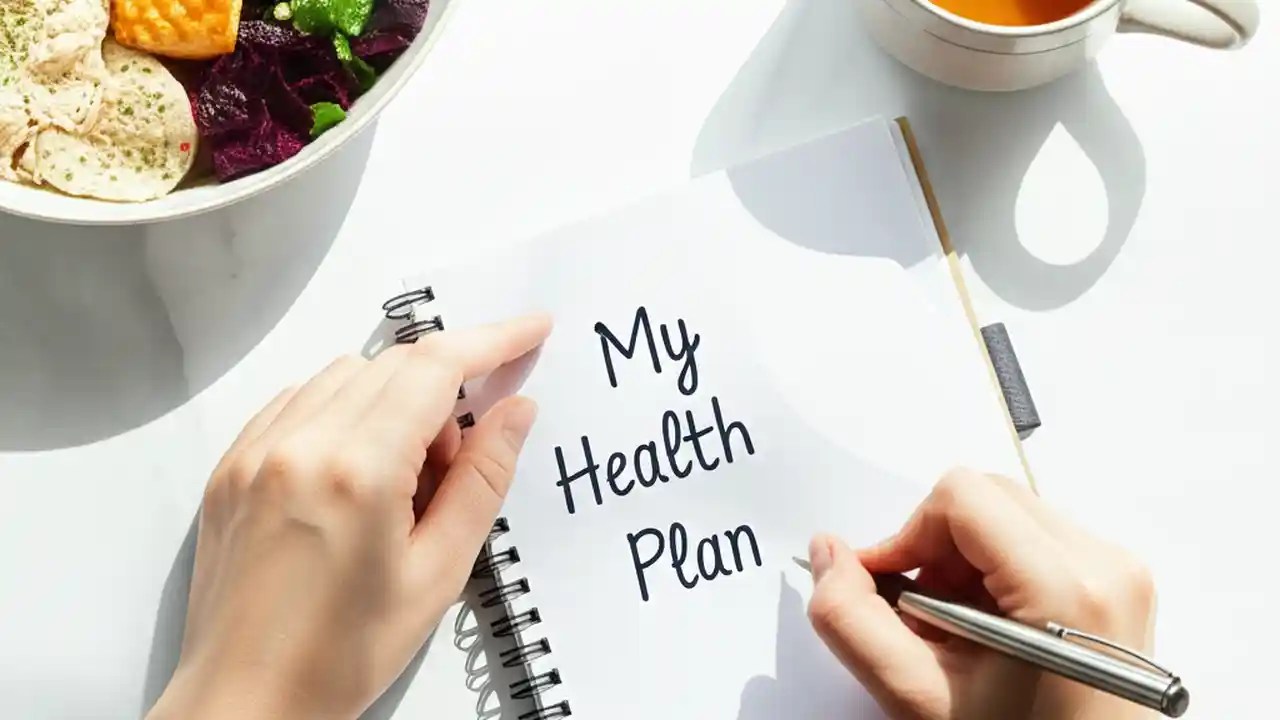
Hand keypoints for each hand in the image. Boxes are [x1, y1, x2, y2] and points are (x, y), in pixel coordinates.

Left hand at [147, 314, 551, 719]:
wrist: (247, 700)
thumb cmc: (343, 654)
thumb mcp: (438, 573)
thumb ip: (482, 481)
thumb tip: (516, 411)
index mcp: (358, 472)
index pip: (436, 369)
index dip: (492, 340)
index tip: (531, 329)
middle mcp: (300, 444)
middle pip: (395, 365)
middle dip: (444, 391)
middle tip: (456, 464)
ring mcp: (256, 451)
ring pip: (346, 374)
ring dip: (392, 401)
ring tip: (401, 482)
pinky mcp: (231, 464)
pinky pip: (299, 400)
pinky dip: (342, 411)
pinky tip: (354, 472)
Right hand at [807, 469, 1156, 719]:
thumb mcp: (920, 697)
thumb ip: (853, 621)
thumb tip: (828, 553)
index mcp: (1066, 589)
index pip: (961, 497)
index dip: (907, 535)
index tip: (887, 582)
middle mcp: (1106, 566)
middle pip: (986, 498)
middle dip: (935, 549)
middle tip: (922, 615)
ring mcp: (1121, 572)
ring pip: (1009, 514)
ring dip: (962, 562)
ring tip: (956, 629)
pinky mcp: (1120, 582)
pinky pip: (1038, 539)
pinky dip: (995, 572)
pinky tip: (988, 629)